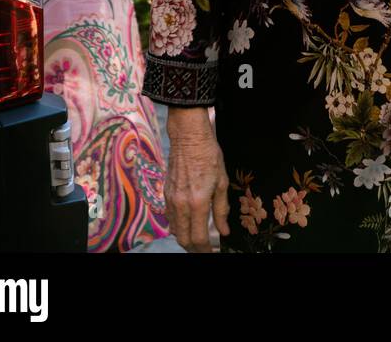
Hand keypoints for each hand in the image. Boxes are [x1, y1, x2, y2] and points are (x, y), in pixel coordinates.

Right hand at [165, 107, 229, 251]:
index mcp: (198, 202)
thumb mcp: (222, 183)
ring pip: (174, 230)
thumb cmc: (209, 157)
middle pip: (183, 238)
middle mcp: (181, 205)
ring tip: (197, 240)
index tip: (211, 252)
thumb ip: (221, 209)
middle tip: (204, 250)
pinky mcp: (165, 195)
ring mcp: (170, 200)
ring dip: (185, 238)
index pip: (198, 237)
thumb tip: (224, 231)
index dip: (204, 249)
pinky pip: (170, 218)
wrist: (188, 138)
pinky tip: (187, 224)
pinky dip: (178, 226)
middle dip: (193, 248)